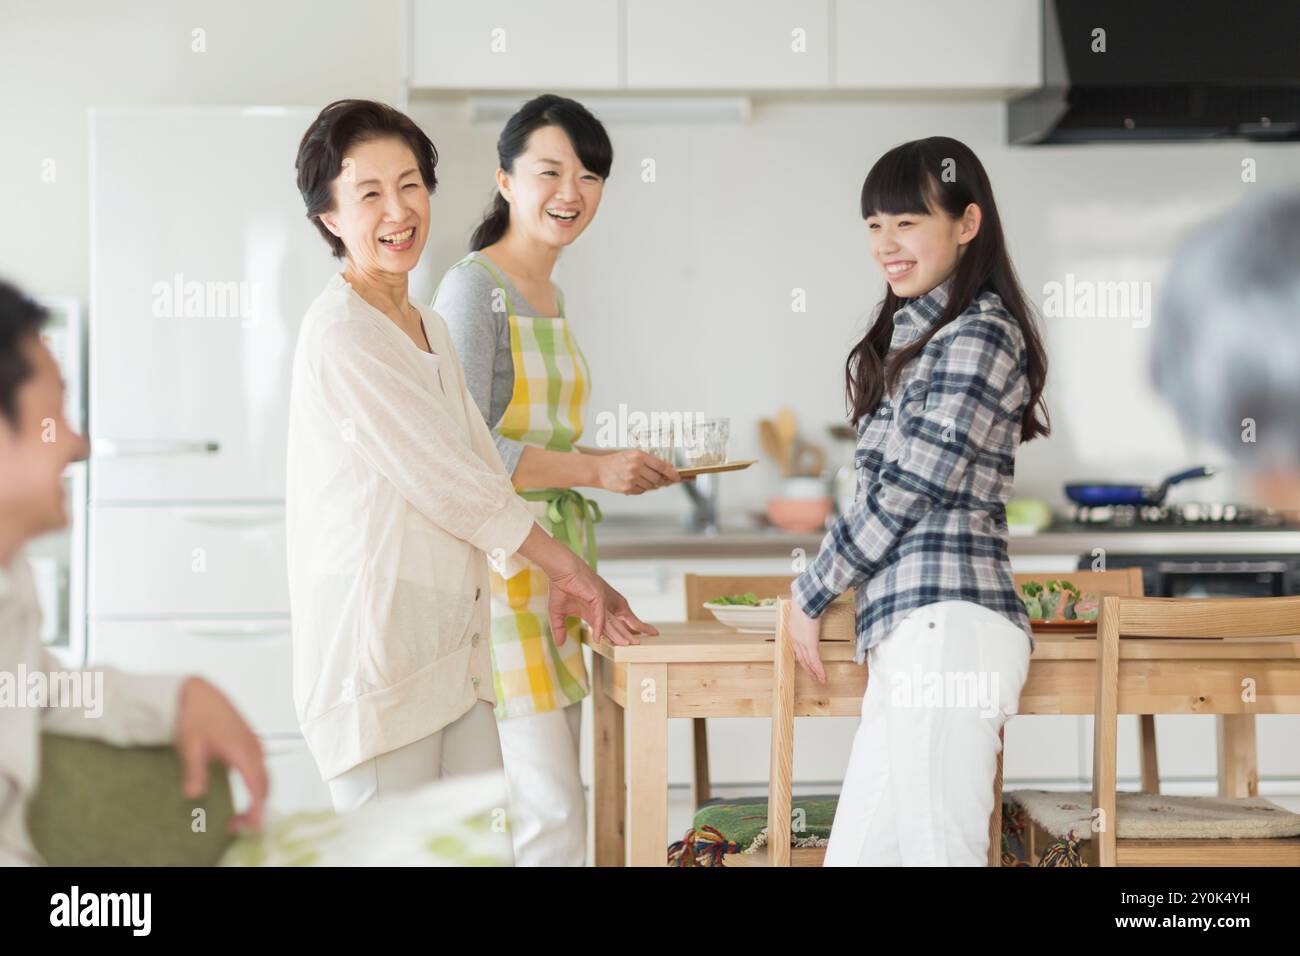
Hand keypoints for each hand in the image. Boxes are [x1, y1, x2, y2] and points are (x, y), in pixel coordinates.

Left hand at [174, 677, 268, 834]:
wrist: (198, 692)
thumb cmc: (195, 716)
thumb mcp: (190, 746)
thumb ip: (195, 772)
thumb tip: (194, 795)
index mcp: (242, 750)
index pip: (257, 785)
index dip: (258, 808)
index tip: (253, 824)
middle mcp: (253, 747)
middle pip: (266, 783)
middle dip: (258, 806)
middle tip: (240, 824)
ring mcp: (254, 743)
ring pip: (265, 775)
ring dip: (259, 795)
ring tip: (242, 812)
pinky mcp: (251, 740)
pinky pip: (261, 766)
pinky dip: (258, 782)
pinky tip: (244, 789)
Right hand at [546, 553, 659, 646]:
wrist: (560, 570)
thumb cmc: (560, 587)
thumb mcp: (557, 614)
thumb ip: (559, 629)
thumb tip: (559, 644)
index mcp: (593, 611)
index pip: (606, 627)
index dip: (615, 636)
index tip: (624, 645)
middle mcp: (600, 607)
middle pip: (615, 625)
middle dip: (627, 635)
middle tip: (637, 645)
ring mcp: (600, 602)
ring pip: (611, 621)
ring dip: (620, 634)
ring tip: (629, 644)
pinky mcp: (597, 597)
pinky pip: (599, 615)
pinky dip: (599, 627)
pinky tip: (599, 638)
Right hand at [595, 450, 681, 494]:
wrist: (599, 469)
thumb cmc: (618, 461)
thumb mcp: (634, 455)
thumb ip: (650, 461)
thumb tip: (668, 468)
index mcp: (639, 456)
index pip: (661, 466)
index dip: (671, 473)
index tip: (677, 477)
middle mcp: (635, 466)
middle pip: (657, 478)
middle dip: (661, 481)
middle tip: (661, 480)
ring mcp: (631, 478)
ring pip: (650, 486)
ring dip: (649, 484)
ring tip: (639, 478)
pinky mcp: (627, 488)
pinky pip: (641, 491)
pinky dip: (640, 488)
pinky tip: (633, 482)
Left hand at [789, 601, 825, 682]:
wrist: (806, 600)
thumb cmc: (807, 600)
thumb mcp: (805, 609)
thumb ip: (809, 612)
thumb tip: (815, 609)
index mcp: (793, 630)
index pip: (797, 648)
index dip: (802, 657)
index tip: (807, 663)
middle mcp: (795, 638)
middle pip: (801, 658)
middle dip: (808, 668)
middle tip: (813, 677)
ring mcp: (802, 642)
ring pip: (808, 662)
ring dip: (814, 672)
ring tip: (820, 680)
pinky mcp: (810, 643)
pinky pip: (815, 660)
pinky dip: (819, 670)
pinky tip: (823, 677)